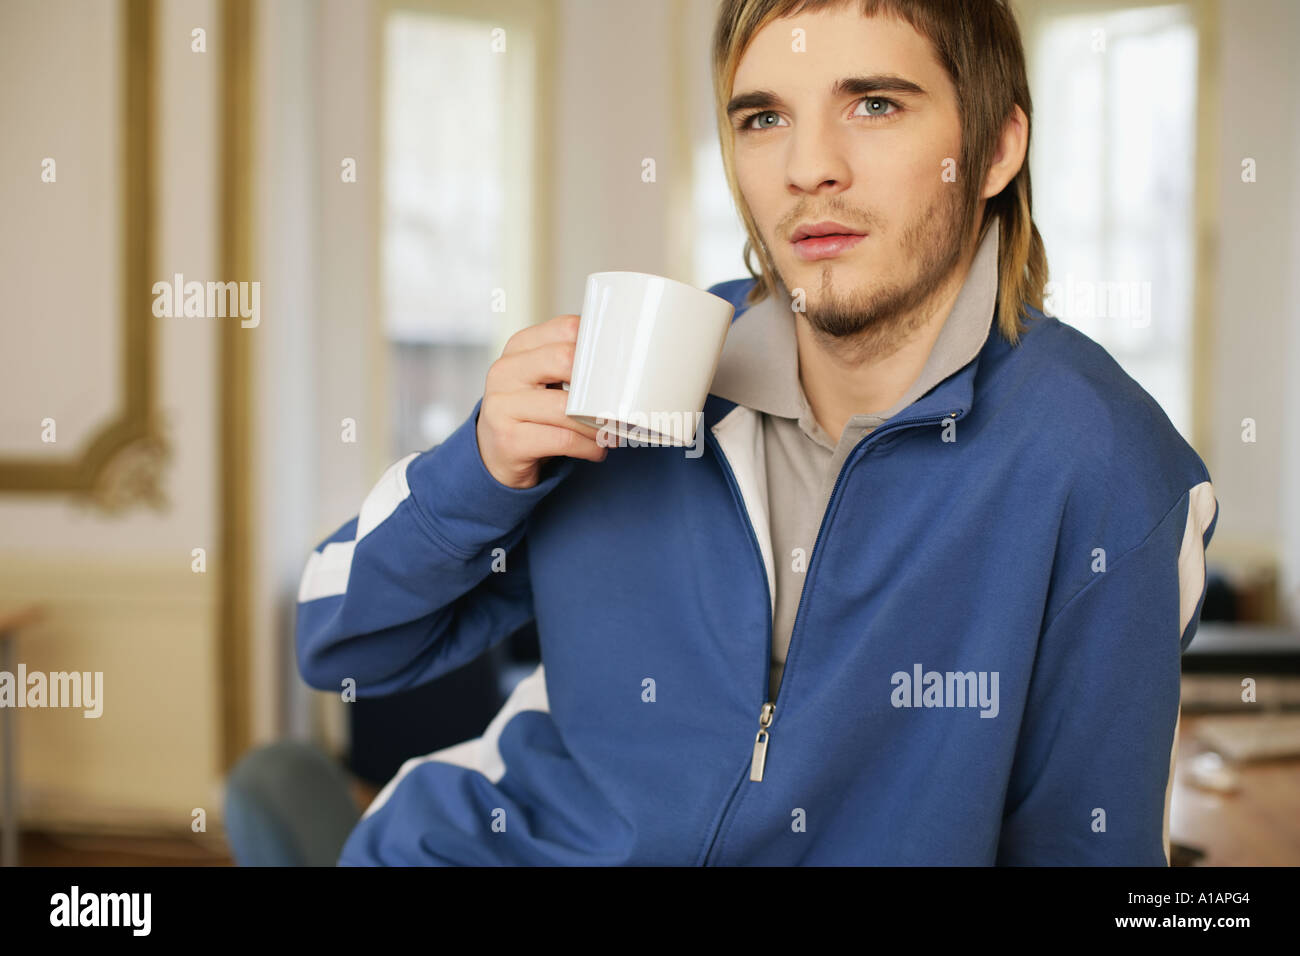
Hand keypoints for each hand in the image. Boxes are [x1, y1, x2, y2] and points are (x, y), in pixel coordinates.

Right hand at [476, 314, 607, 488]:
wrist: (494, 453)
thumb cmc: (530, 411)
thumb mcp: (542, 378)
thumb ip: (570, 363)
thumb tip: (624, 365)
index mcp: (519, 347)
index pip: (566, 329)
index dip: (598, 347)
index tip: (617, 369)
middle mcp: (505, 371)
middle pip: (565, 360)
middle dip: (599, 385)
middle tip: (618, 403)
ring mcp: (502, 405)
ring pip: (566, 408)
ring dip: (598, 425)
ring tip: (611, 433)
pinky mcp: (509, 440)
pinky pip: (563, 439)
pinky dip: (589, 447)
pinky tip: (596, 450)